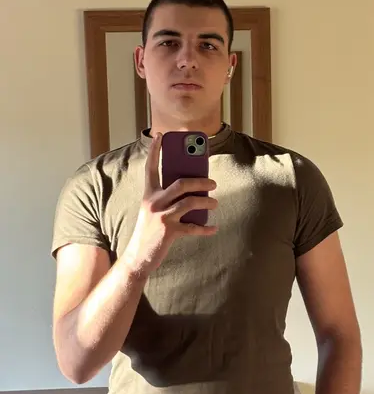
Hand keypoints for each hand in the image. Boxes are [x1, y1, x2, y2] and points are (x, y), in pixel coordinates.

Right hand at [123, 132, 217, 274]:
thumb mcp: (152, 211)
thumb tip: (192, 191)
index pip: (150, 168)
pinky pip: (193, 227)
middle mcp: (154, 202)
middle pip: (181, 183)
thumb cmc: (149, 231)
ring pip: (190, 202)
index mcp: (149, 195)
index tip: (161, 135)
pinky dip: (206, 228)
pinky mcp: (169, 232)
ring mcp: (161, 217)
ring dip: (207, 201)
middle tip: (213, 182)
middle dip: (201, 180)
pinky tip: (214, 228)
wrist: (138, 257)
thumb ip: (166, 199)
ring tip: (215, 202)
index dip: (155, 151)